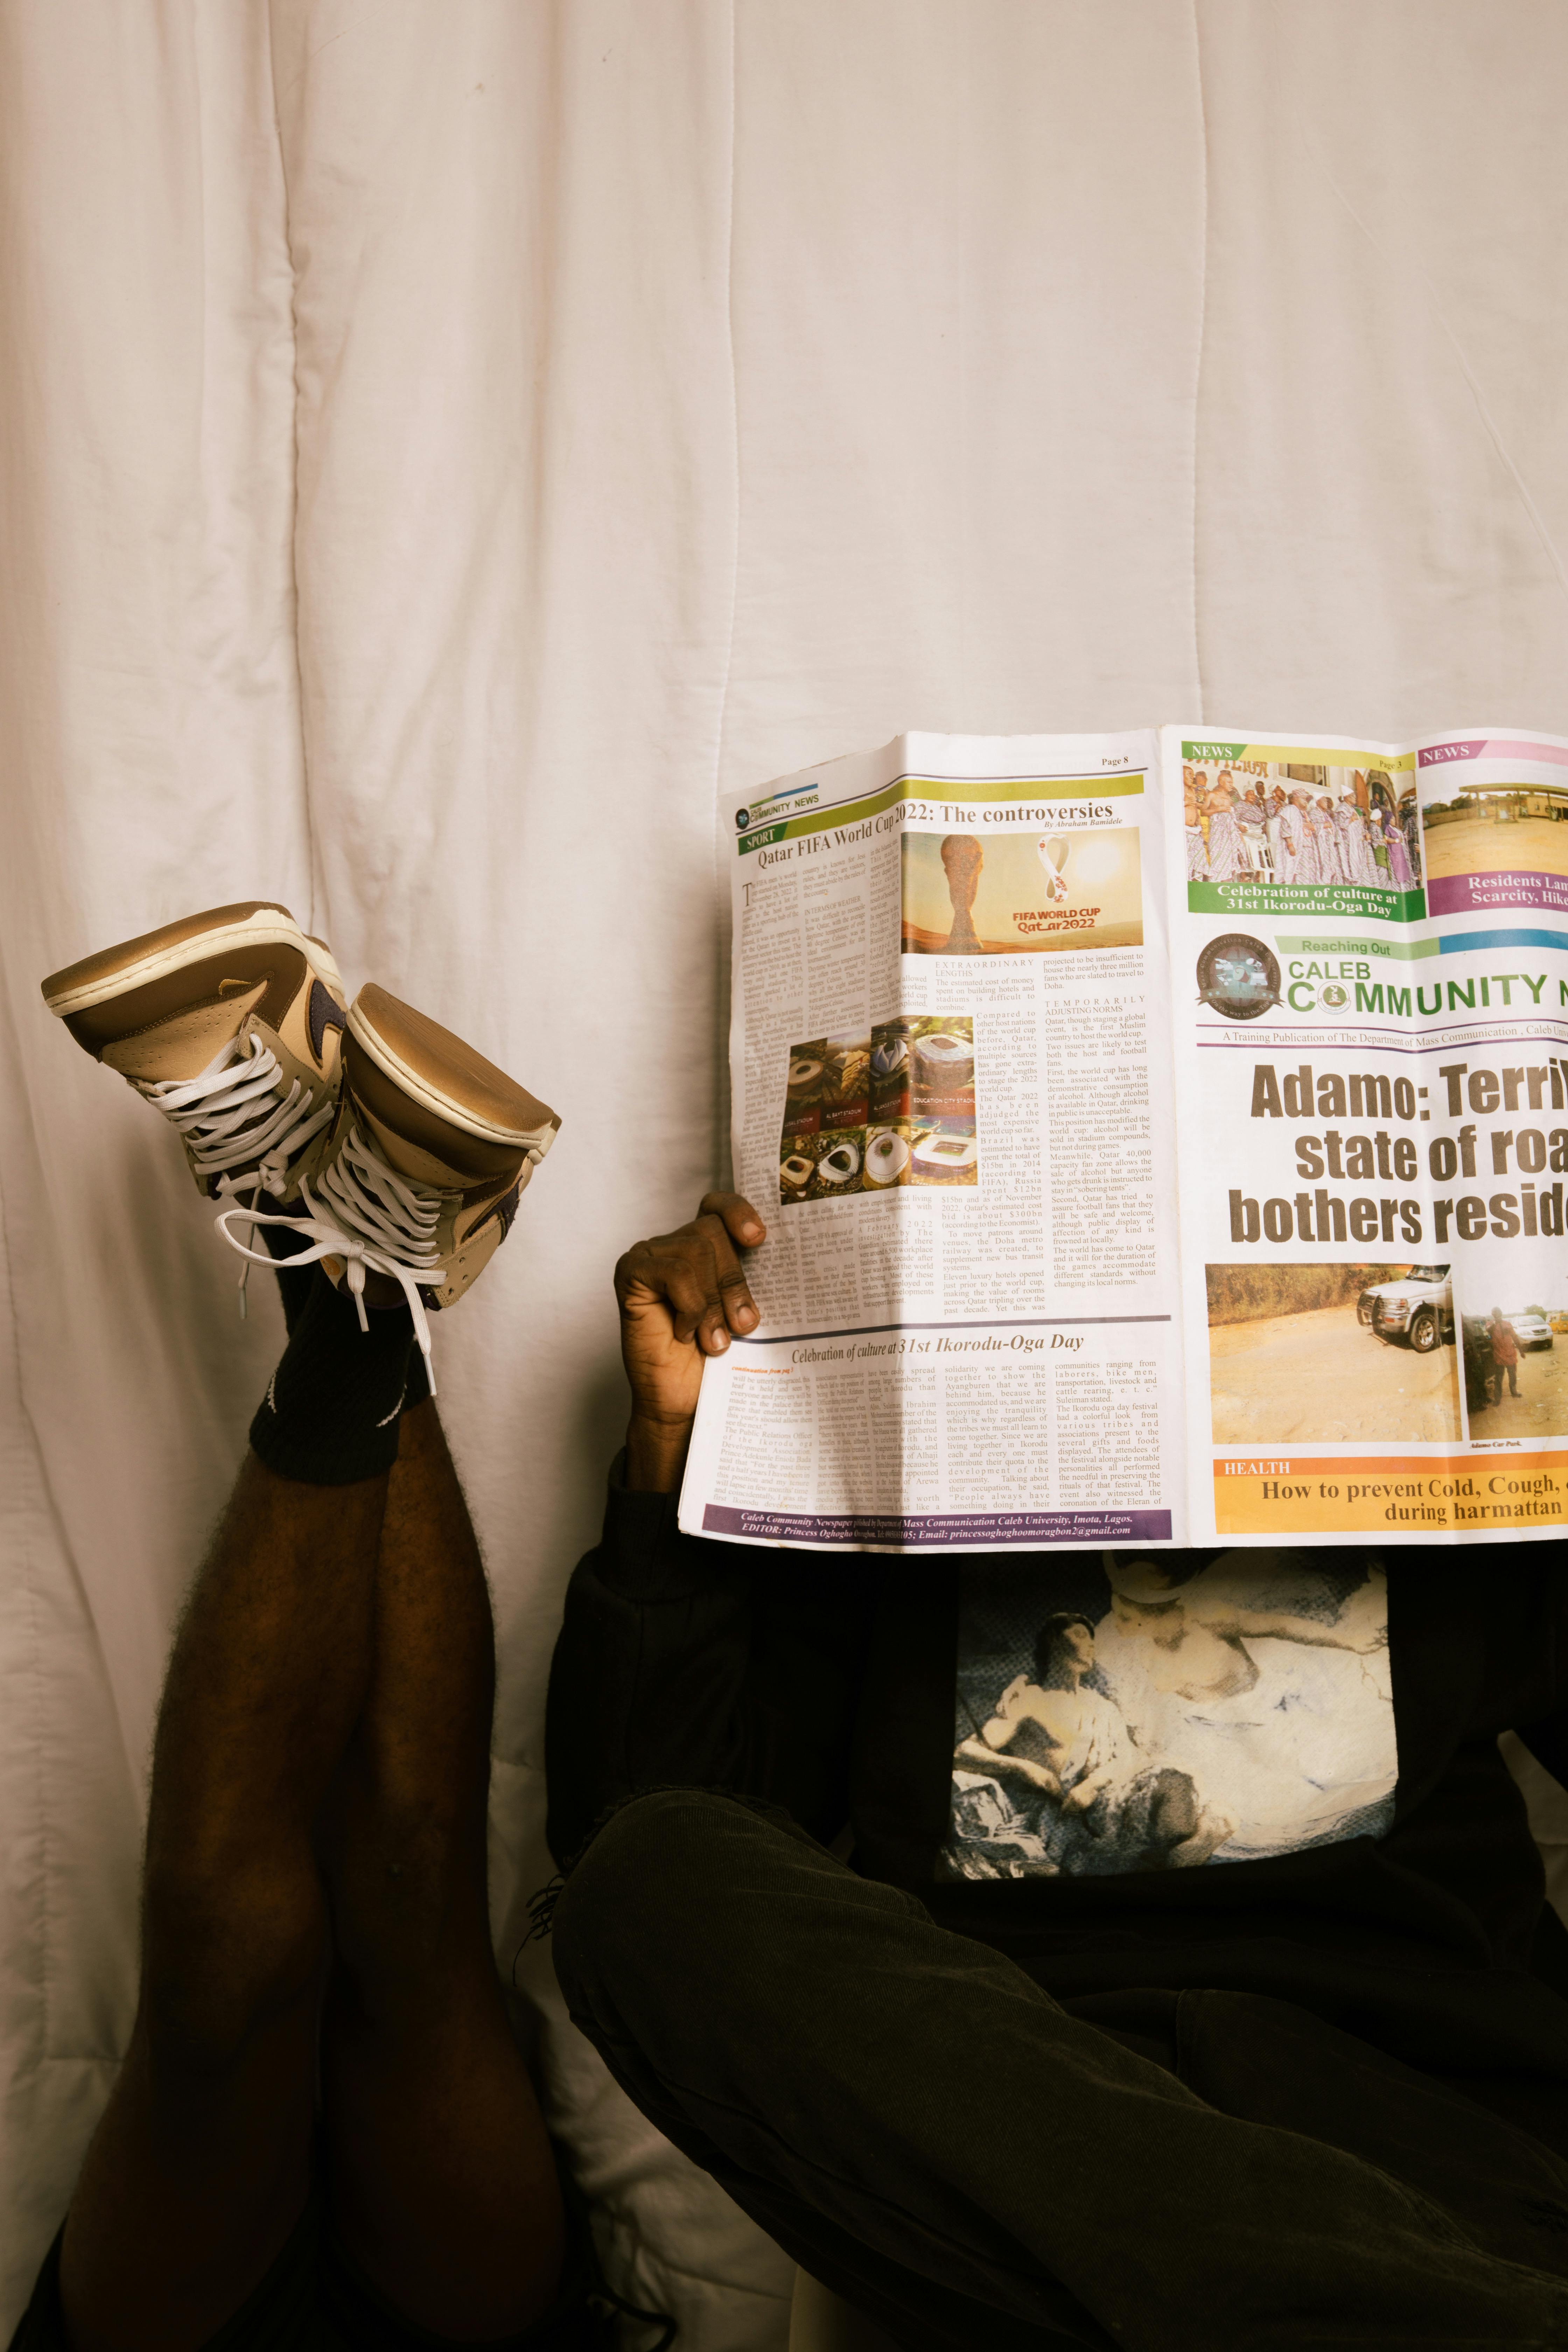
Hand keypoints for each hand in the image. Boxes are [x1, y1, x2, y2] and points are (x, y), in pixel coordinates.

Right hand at [614, 1192, 765, 1489]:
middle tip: (744, 1325)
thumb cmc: (713, 1361)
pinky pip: (675, 1272)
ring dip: (713, 1301)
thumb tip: (788, 1260)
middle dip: (733, 1279)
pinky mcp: (631, 1274)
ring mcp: (649, 1257)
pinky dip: (690, 1306)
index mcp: (701, 1250)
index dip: (737, 1210)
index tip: (759, 1238)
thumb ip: (749, 1281)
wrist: (682, 1404)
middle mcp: (673, 1247)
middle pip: (712, 1231)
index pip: (716, 1206)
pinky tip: (686, 1333)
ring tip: (715, 1340)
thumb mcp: (740, 1312)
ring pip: (696, 1250)